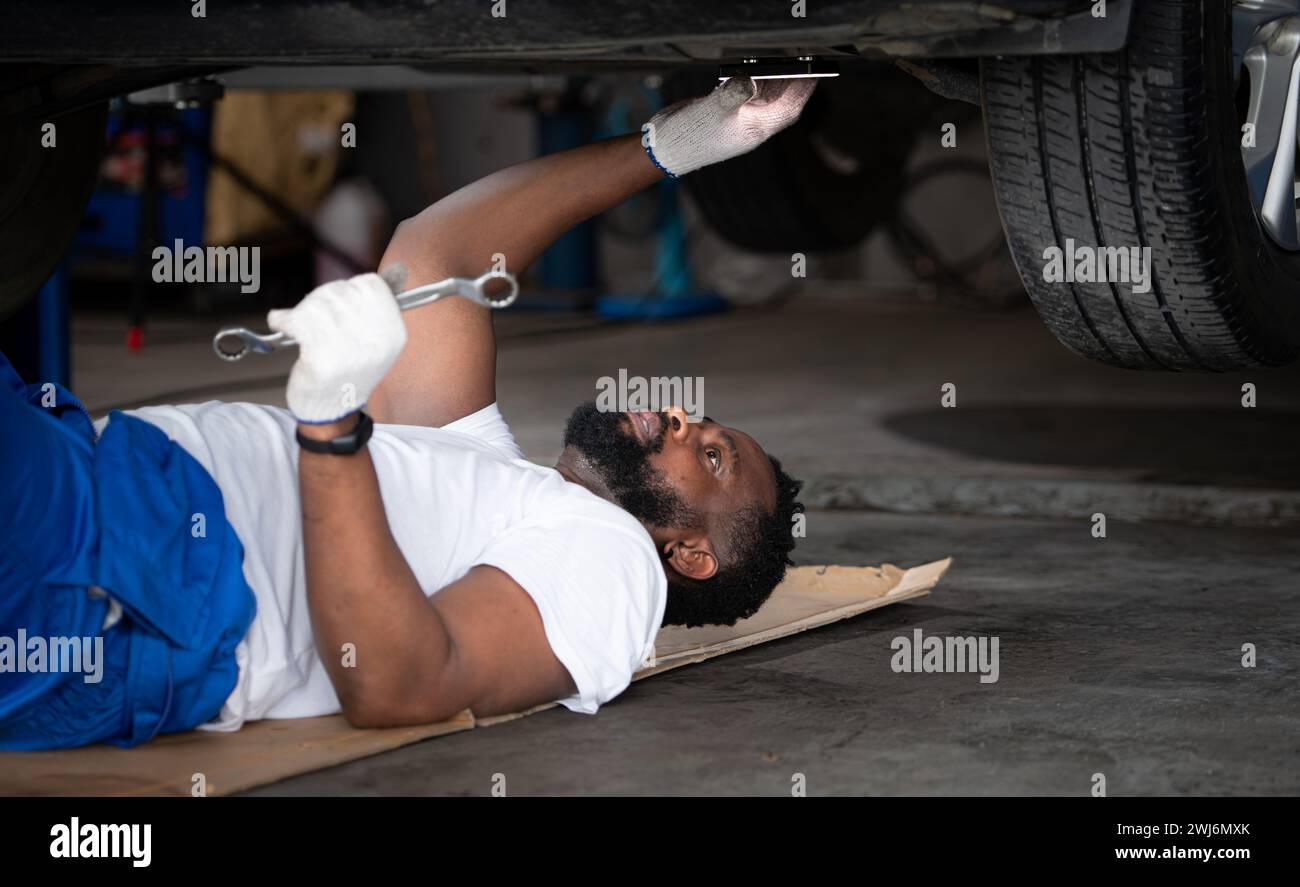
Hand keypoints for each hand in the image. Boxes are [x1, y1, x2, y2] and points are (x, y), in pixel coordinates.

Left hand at [267, 273, 407, 423]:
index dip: (348, 288)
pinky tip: (281, 323)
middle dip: (319, 300)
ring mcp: (351, 350)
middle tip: (313, 318)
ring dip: (301, 312)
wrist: (332, 411)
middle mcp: (377, 340)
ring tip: (300, 326)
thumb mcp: (370, 339)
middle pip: (341, 291)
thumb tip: (384, 274)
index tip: (336, 303)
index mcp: (394, 333)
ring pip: (317, 304)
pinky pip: (298, 322)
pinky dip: (283, 320)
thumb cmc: (346, 369)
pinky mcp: (324, 360)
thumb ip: (368, 309)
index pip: (371, 285)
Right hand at [641, 76, 817, 176]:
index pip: (788, 109)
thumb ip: (732, 95)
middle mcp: (751, 125)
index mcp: (754, 129)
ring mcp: (740, 120)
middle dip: (794, 82)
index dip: (803, 90)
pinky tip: (756, 70)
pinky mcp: (728, 112)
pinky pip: (749, 95)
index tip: (813, 72)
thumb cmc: (688, 139)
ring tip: (784, 60)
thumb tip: (750, 79)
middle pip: (782, 103)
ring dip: (776, 80)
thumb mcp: (711, 112)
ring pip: (766, 99)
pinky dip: (756, 81)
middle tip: (802, 60)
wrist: (666, 149)